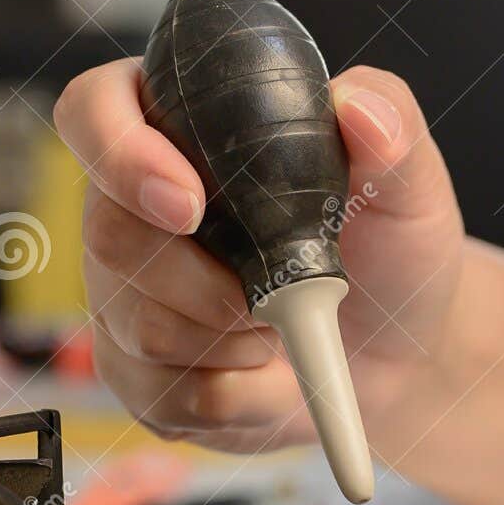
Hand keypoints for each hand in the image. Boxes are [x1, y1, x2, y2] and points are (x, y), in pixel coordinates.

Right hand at [53, 60, 465, 452]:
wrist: (401, 353)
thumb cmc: (391, 250)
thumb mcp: (409, 180)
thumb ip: (392, 124)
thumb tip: (358, 107)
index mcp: (182, 129)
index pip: (94, 110)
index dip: (120, 153)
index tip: (189, 203)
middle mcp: (132, 207)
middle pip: (109, 234)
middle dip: (208, 280)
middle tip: (284, 289)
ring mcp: (125, 295)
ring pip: (139, 326)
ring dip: (235, 339)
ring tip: (287, 324)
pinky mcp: (139, 375)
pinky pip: (166, 395)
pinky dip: (240, 397)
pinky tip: (273, 374)